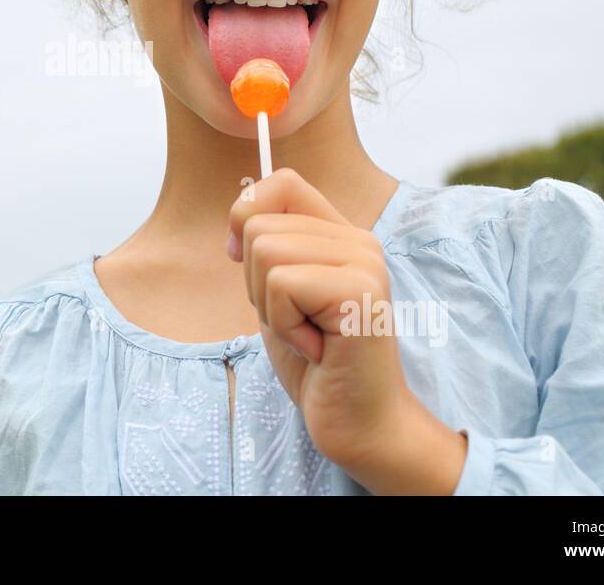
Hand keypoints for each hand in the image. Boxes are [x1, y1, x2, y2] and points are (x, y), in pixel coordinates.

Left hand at [226, 168, 466, 493]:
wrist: (358, 423)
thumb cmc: (316, 364)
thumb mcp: (280, 295)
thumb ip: (268, 249)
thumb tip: (240, 213)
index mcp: (341, 234)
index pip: (281, 181)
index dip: (246, 213)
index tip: (241, 257)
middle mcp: (359, 239)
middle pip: (259, 223)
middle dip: (255, 282)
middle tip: (297, 321)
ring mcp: (364, 261)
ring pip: (265, 252)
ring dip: (270, 307)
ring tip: (309, 334)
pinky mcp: (361, 290)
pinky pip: (282, 284)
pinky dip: (284, 325)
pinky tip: (317, 348)